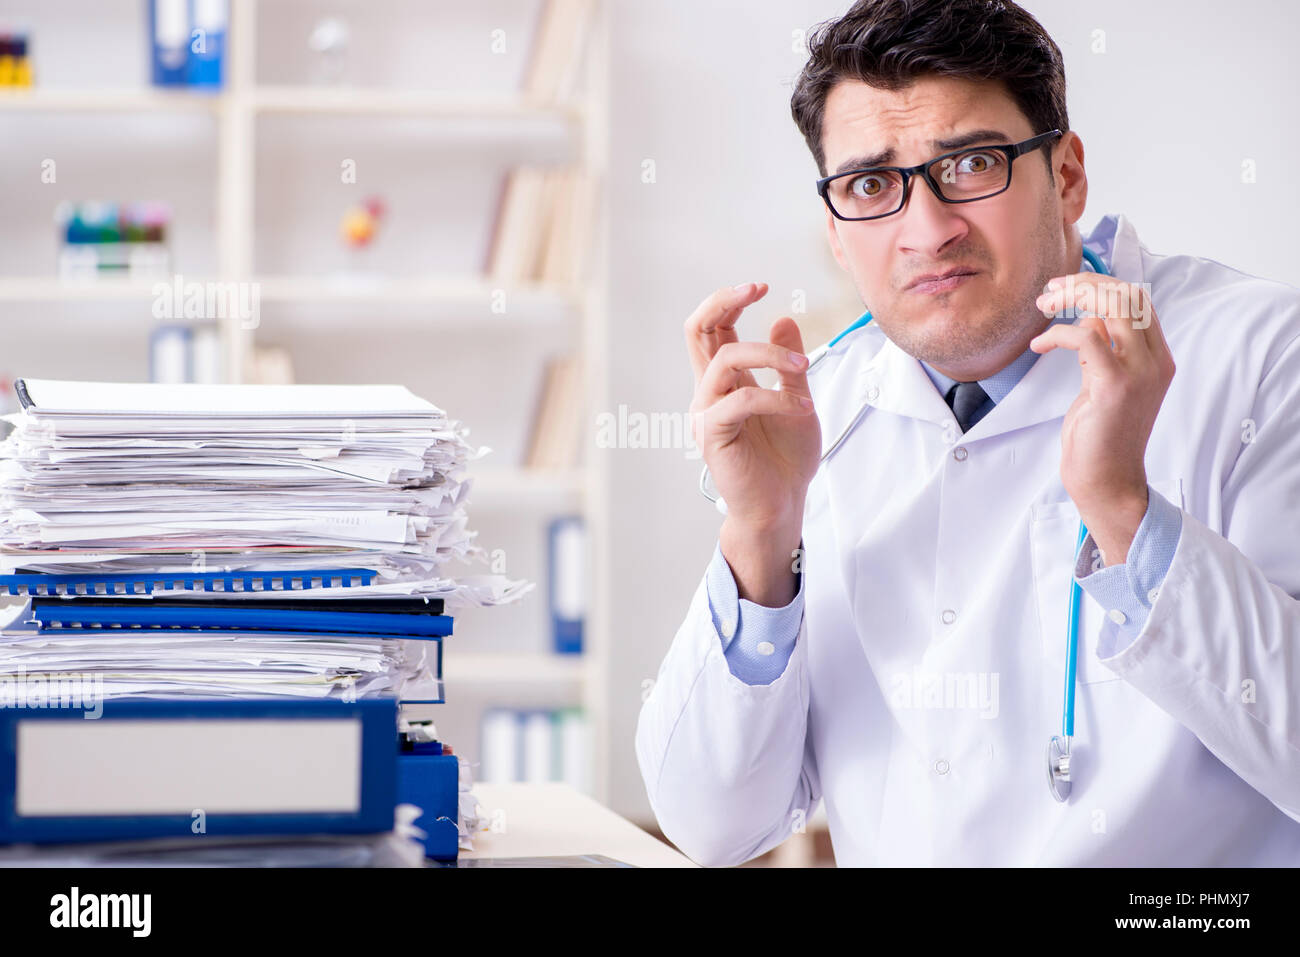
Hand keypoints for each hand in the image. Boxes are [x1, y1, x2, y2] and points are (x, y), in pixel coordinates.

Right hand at [685, 282, 819, 603]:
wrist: (782, 507)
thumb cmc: (785, 461)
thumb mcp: (797, 400)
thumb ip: (788, 365)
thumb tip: (783, 320)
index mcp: (724, 382)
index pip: (711, 328)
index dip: (728, 300)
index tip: (760, 286)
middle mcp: (708, 392)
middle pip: (697, 330)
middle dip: (725, 301)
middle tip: (758, 288)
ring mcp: (706, 414)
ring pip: (725, 361)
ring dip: (770, 356)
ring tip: (803, 370)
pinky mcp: (713, 436)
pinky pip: (740, 401)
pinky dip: (775, 398)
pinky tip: (801, 409)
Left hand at [1029, 273, 1175, 564]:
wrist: (1107, 482)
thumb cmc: (1100, 436)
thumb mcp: (1103, 382)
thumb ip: (1102, 348)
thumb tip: (1086, 314)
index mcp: (1158, 358)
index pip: (1138, 299)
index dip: (1101, 284)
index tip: (1065, 287)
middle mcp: (1155, 361)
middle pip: (1128, 294)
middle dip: (1085, 283)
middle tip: (1049, 292)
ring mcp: (1139, 373)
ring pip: (1113, 306)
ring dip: (1073, 298)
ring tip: (1043, 306)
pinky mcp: (1115, 386)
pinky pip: (1085, 336)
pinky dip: (1056, 334)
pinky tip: (1038, 346)